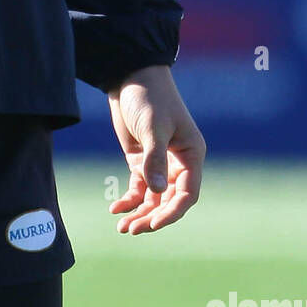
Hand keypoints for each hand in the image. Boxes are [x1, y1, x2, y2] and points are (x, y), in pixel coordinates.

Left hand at [107, 65, 204, 233]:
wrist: (129, 75)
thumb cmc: (149, 96)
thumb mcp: (152, 126)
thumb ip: (154, 158)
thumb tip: (157, 191)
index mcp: (191, 155)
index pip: (188, 193)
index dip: (173, 211)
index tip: (155, 223)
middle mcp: (178, 163)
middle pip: (169, 200)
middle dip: (153, 217)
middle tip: (133, 230)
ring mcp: (159, 163)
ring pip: (153, 197)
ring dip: (140, 213)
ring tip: (123, 229)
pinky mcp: (141, 160)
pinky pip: (138, 187)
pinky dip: (129, 200)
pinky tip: (115, 210)